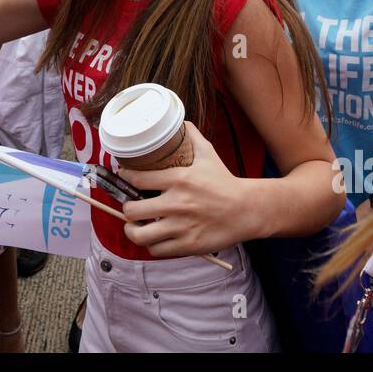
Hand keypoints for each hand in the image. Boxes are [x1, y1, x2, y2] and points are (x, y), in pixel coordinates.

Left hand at [119, 122, 253, 257]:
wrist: (247, 209)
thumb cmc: (224, 181)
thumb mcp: (208, 153)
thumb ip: (192, 136)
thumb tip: (180, 121)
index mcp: (178, 179)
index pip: (137, 179)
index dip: (126, 179)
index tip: (125, 179)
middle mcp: (176, 203)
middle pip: (132, 210)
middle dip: (128, 209)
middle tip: (132, 206)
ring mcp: (181, 227)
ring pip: (139, 235)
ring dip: (133, 231)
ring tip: (136, 226)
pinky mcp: (188, 245)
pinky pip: (157, 250)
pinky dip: (152, 245)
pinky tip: (154, 238)